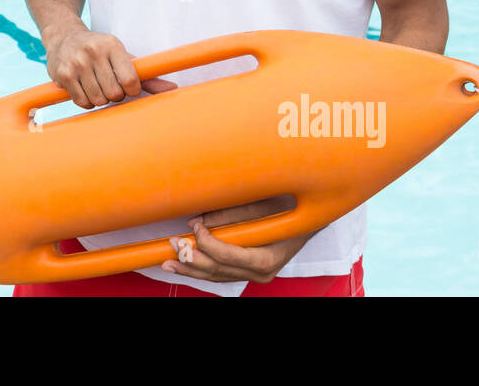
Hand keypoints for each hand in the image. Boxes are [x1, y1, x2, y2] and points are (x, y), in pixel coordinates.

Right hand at [43, 22, 177, 108]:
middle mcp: (93, 52)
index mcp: (112, 45)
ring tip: (97, 86)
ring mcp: (76, 63)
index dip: (132, 90)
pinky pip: (82, 102)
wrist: (63, 36)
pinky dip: (87, 102)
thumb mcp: (122, 55)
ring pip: (98, 100)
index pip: (131, 80)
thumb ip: (147, 75)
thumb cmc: (99, 49)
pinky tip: (85, 89)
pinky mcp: (62, 75)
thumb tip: (173, 89)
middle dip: (116, 95)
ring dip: (101, 99)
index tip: (128, 86)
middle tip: (110, 85)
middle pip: (114, 93)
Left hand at [161, 195, 316, 283]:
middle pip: (219, 270)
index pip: (229, 256)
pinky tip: (185, 266)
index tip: (194, 226)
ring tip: (168, 264)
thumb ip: (232, 214)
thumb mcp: (264, 204)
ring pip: (217, 276)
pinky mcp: (250, 271)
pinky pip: (223, 274)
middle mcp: (262, 272)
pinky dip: (203, 269)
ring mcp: (256, 275)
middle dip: (192, 259)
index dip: (207, 243)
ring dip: (191, 269)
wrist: (310, 218)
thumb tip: (199, 220)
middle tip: (171, 246)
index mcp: (268, 257)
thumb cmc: (291, 206)